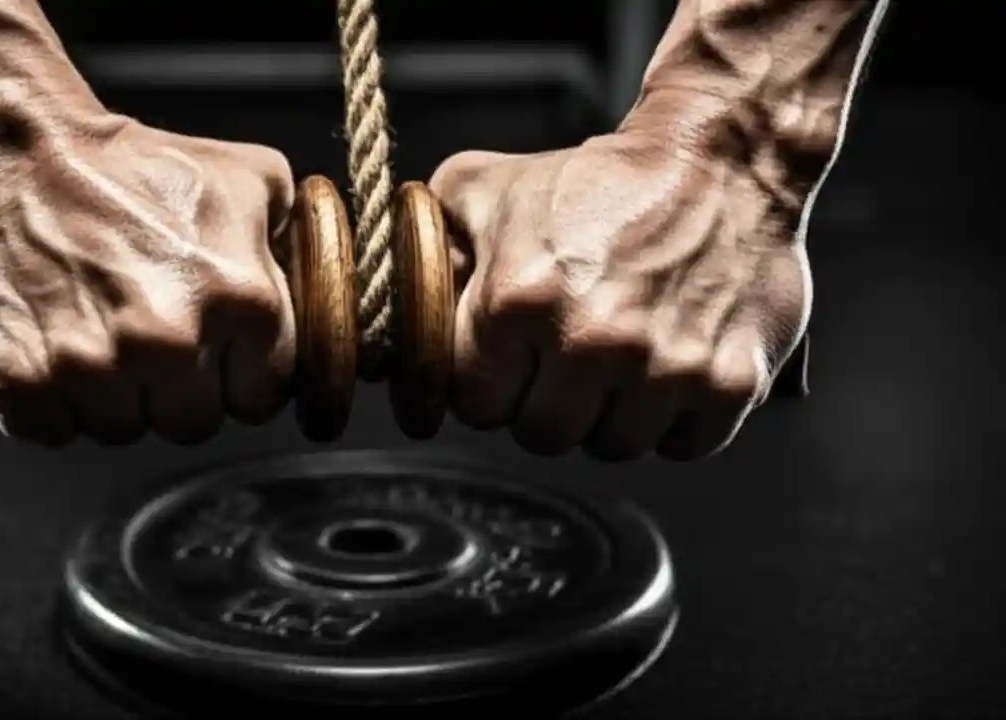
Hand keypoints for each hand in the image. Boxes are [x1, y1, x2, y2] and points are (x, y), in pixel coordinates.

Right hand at [0, 114, 295, 446]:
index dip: (235, 376)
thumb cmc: (131, 165)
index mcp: (242, 300)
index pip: (260, 398)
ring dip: (109, 397)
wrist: (10, 150)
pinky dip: (46, 403)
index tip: (211, 351)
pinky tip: (48, 346)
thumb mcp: (246, 178)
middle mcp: (172, 341)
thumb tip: (329, 291)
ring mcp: (92, 366)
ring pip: (121, 432)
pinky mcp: (18, 379)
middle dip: (174, 390)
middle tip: (144, 336)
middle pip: (193, 424)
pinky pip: (50, 433)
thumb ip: (297, 243)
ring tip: (93, 330)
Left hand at [430, 97, 810, 459]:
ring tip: (617, 362)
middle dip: (544, 405)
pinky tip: (666, 370)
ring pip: (611, 448)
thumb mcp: (485, 189)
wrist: (717, 157)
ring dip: (608, 416)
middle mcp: (591, 339)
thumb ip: (430, 248)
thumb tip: (392, 305)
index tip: (507, 365)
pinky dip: (674, 421)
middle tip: (564, 364)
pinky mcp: (730, 382)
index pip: (475, 405)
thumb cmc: (596, 178)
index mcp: (519, 298)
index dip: (488, 387)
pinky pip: (682, 447)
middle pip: (540, 436)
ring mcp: (665, 366)